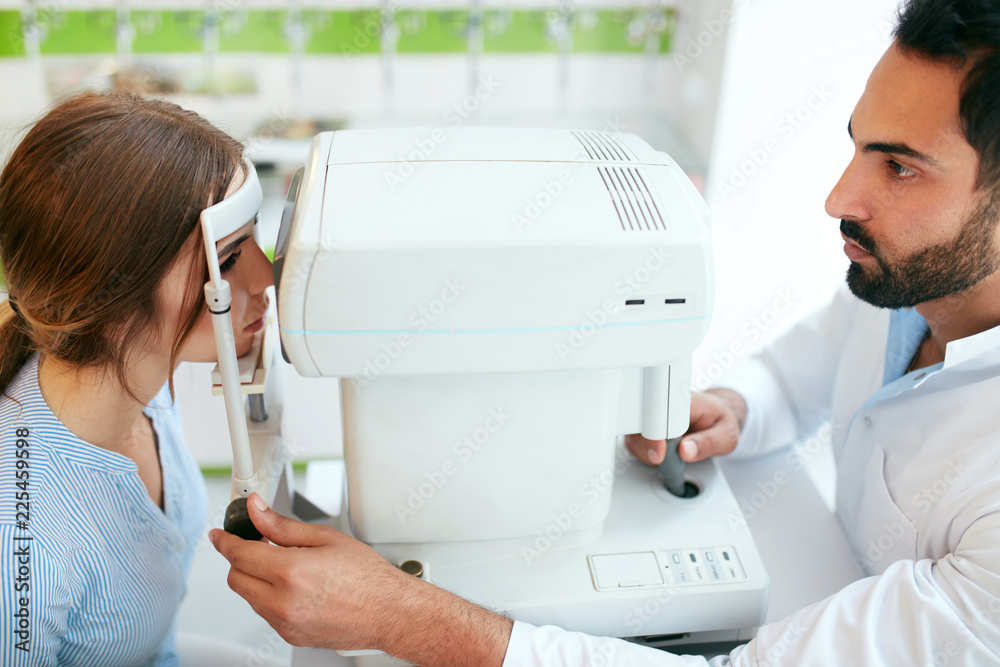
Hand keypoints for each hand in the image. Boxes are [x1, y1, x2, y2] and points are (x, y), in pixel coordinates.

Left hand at [210, 493, 512, 664]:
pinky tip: (296, 588)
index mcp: (291, 572)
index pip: (239, 555)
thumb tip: (257, 510)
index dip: (225, 541)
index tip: (220, 534)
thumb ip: (283, 525)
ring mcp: (285, 623)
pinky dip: (270, 598)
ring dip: (256, 579)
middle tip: (260, 546)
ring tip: (289, 567)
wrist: (388, 612)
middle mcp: (283, 602)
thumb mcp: (325, 538)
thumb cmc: (367, 576)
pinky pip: (265, 614)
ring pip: (248, 597)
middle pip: (236, 578)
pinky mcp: (290, 636)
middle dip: (241, 560)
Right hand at [625, 388, 746, 465]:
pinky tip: (661, 453)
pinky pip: (633, 442)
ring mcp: (650, 414)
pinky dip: (644, 453)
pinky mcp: (644, 425)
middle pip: (639, 426)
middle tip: (670, 457)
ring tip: (669, 455)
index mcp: (682, 400)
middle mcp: (662, 403)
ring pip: (633, 436)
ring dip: (646, 453)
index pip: (657, 413)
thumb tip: (686, 451)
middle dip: (649, 448)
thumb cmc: (720, 420)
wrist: (716, 412)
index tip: (659, 455)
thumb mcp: (726, 435)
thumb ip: (708, 443)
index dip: (654, 436)